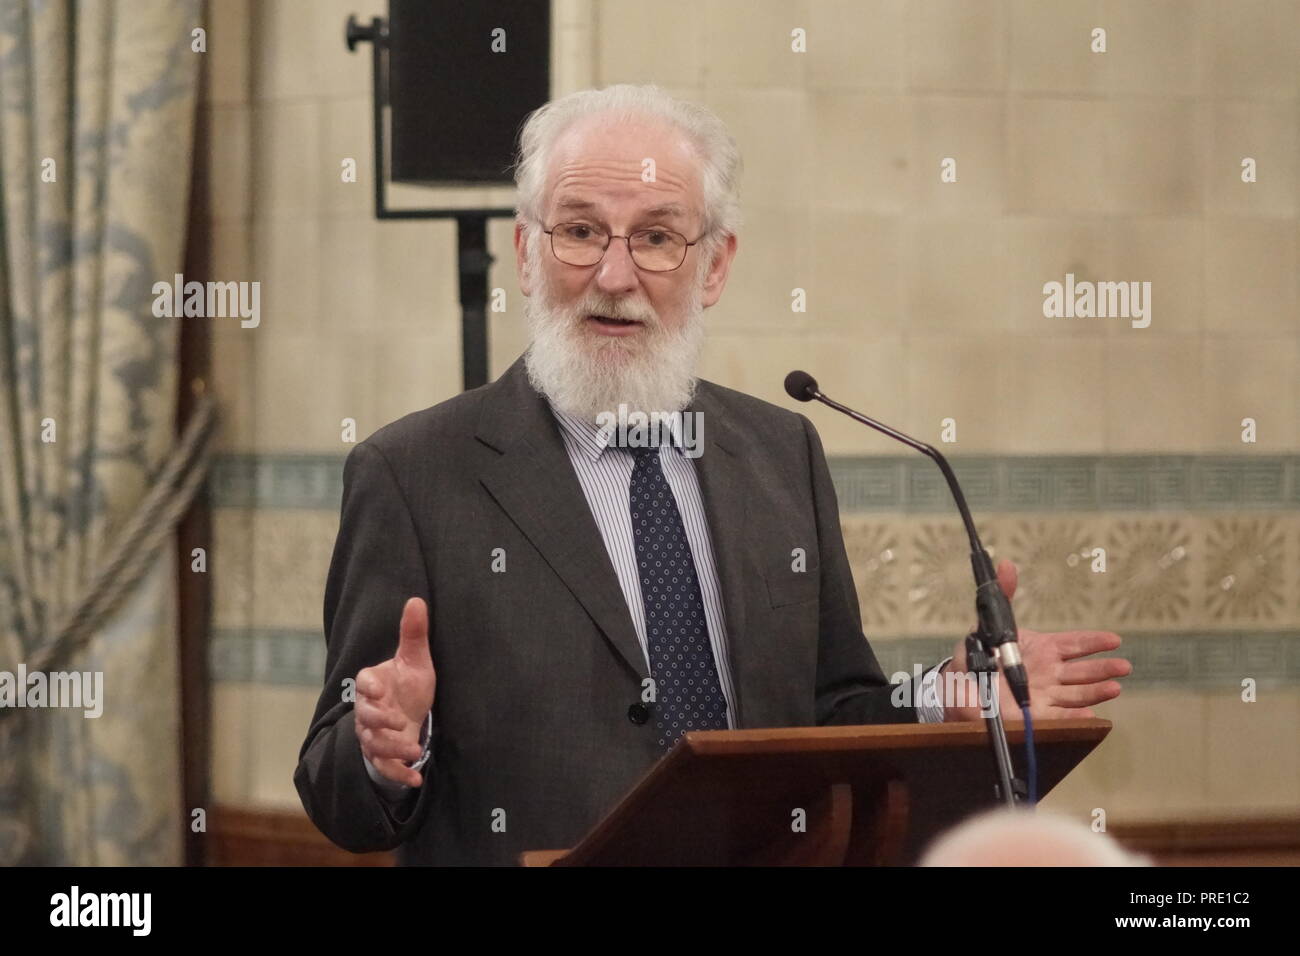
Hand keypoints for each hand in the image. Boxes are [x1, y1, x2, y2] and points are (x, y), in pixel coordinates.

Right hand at [355, 597, 436, 785]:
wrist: (410, 713)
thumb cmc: (409, 683)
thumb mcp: (415, 659)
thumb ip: (413, 633)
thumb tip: (417, 599)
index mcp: (373, 683)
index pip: (365, 683)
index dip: (369, 688)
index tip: (379, 689)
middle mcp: (369, 710)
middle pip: (365, 717)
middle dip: (379, 721)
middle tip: (399, 722)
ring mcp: (373, 734)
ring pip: (373, 743)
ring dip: (391, 749)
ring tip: (413, 751)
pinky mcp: (383, 754)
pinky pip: (384, 767)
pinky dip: (398, 774)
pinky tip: (416, 778)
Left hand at [943, 559, 1131, 721]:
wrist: (958, 689)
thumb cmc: (975, 657)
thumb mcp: (984, 625)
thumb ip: (1000, 597)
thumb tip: (1006, 564)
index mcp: (1040, 651)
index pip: (1073, 645)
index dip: (1094, 642)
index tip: (1114, 640)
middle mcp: (1047, 673)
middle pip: (1082, 671)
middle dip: (1103, 669)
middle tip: (1123, 667)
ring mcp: (1044, 696)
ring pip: (1076, 694)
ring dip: (1096, 691)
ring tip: (1114, 688)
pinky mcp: (1036, 717)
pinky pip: (1059, 718)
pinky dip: (1075, 717)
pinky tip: (1089, 715)